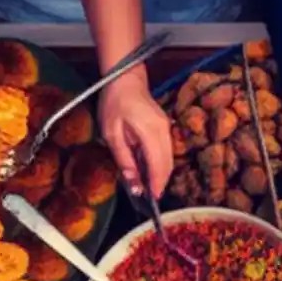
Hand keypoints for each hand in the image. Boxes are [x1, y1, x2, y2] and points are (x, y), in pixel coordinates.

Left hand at [99, 67, 172, 198]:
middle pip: (167, 164)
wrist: (126, 81)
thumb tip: (133, 182)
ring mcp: (167, 129)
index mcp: (149, 131)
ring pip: (170, 159)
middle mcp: (164, 131)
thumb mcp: (111, 133)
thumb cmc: (114, 104)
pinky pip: (167, 151)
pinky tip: (151, 170)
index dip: (156, 183)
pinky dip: (161, 164)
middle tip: (151, 197)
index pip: (157, 164)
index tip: (152, 199)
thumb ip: (123, 158)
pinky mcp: (166, 128)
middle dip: (161, 182)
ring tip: (150, 186)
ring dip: (161, 174)